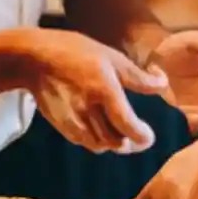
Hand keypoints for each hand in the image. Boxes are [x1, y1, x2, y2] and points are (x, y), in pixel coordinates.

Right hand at [28, 29, 168, 154]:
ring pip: (100, 146)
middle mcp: (89, 111)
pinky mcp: (62, 126)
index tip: (149, 136)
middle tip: (139, 135)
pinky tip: (101, 128)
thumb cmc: (75, 52)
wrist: (34, 60)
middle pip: (116, 142)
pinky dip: (97, 141)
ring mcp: (73, 121)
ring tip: (122, 132)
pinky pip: (85, 142)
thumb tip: (163, 84)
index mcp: (104, 91)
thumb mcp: (112, 58)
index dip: (143, 137)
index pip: (128, 126)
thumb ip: (138, 77)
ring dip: (115, 143)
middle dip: (131, 142)